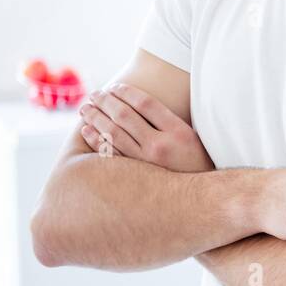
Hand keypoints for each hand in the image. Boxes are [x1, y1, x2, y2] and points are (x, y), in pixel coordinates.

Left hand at [78, 82, 213, 171]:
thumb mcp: (192, 137)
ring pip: (113, 134)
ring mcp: (145, 163)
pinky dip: (96, 140)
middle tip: (94, 94)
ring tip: (85, 109)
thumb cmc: (197, 163)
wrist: (200, 198)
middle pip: (125, 116)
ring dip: (96, 118)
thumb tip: (140, 103)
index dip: (127, 92)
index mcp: (178, 132)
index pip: (146, 103)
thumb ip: (169, 122)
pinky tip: (87, 130)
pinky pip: (110, 155)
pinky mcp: (135, 176)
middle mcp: (160, 146)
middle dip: (106, 102)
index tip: (115, 86)